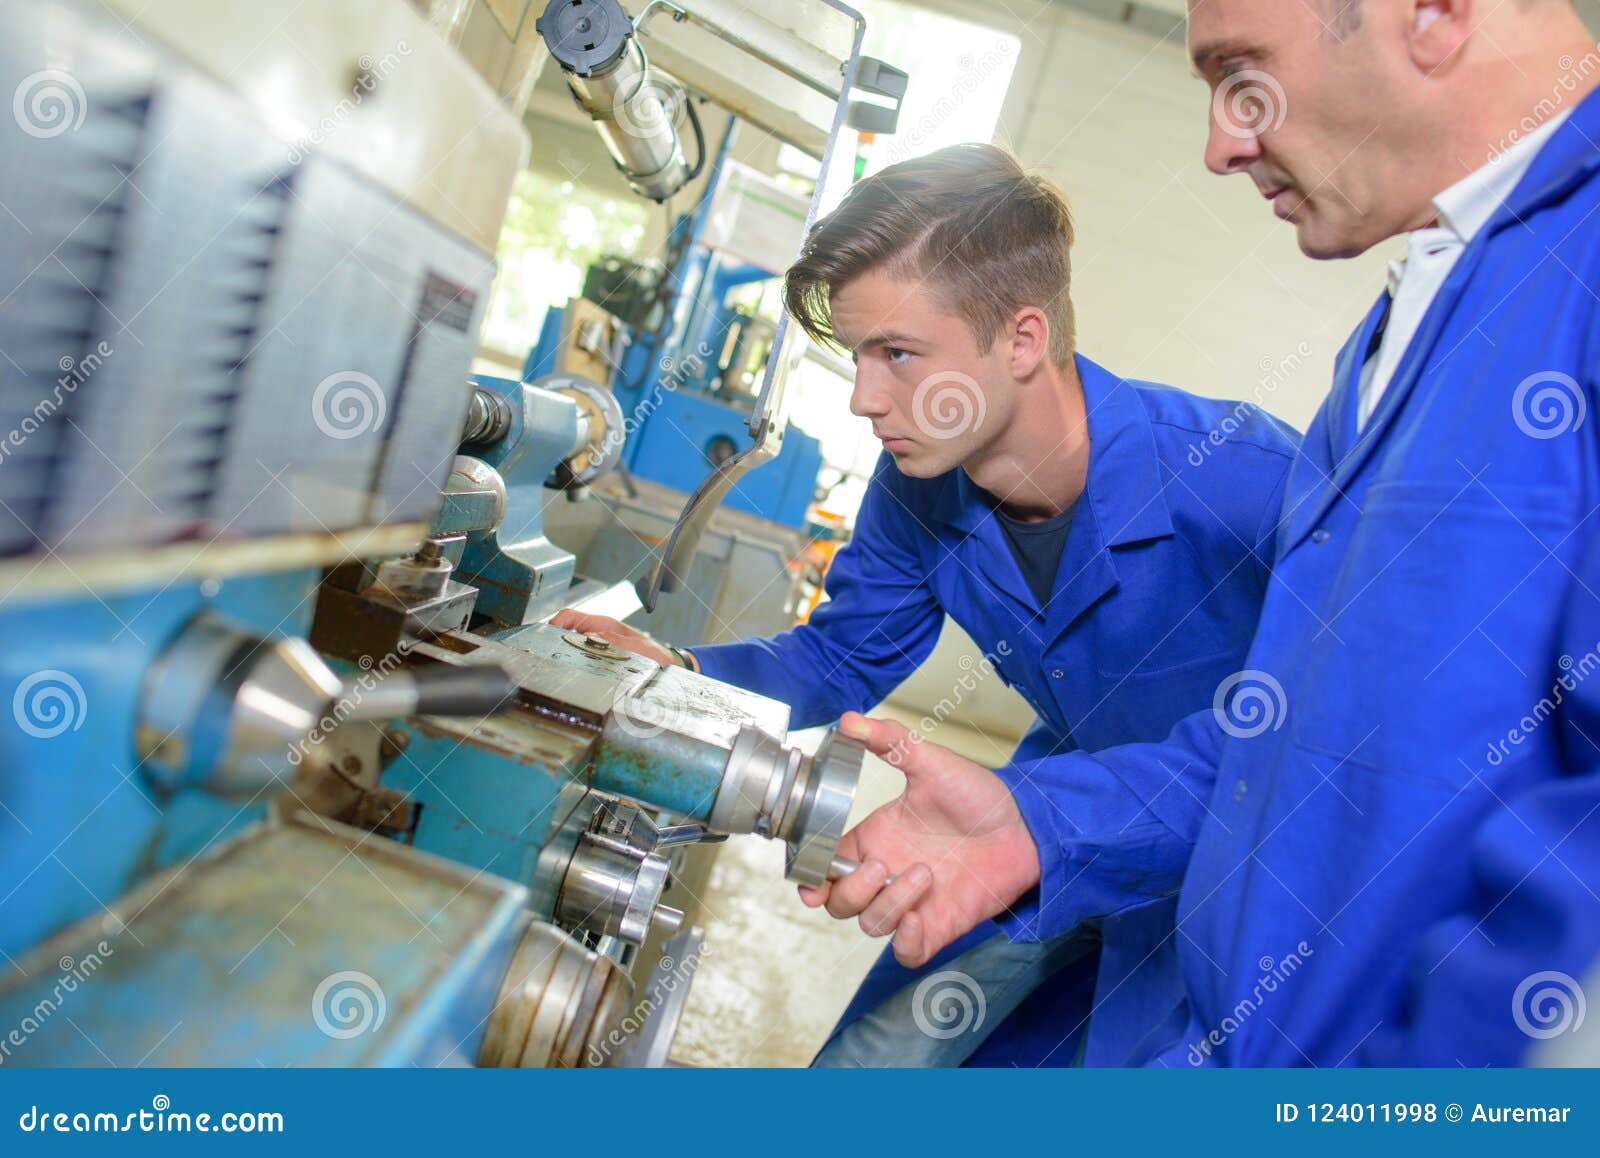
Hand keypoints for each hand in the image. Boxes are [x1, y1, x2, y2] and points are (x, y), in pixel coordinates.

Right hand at [548, 609, 680, 667]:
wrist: (666, 669)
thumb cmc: (655, 655)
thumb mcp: (639, 647)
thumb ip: (619, 642)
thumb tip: (595, 637)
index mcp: (604, 625)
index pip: (572, 616)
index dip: (556, 622)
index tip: (546, 634)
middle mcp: (596, 636)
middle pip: (565, 634)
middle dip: (553, 642)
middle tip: (545, 655)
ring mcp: (595, 650)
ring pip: (569, 650)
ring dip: (561, 656)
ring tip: (554, 667)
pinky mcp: (596, 664)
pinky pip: (578, 664)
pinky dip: (571, 668)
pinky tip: (568, 677)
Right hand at [799, 712, 1040, 967]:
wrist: (1026, 825)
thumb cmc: (978, 796)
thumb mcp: (930, 763)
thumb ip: (889, 741)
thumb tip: (849, 721)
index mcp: (875, 838)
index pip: (824, 867)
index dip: (810, 878)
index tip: (812, 880)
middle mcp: (887, 873)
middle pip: (840, 904)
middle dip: (852, 890)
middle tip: (882, 866)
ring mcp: (911, 902)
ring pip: (871, 925)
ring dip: (889, 905)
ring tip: (925, 874)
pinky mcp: (939, 925)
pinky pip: (907, 952)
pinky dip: (907, 943)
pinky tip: (920, 920)